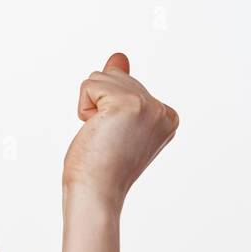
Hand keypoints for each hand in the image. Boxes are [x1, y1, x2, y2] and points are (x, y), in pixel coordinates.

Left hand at [62, 52, 177, 210]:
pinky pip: (89, 85)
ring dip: (90, 107)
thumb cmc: (101, 166)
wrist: (96, 194)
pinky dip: (83, 108)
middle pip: (115, 77)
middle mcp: (162, 110)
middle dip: (100, 105)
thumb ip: (120, 88)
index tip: (117, 140)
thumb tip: (118, 57)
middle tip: (106, 140)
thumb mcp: (114, 122)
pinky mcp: (126, 104)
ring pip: (102, 78)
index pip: (126, 85)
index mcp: (167, 116)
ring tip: (101, 137)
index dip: (110, 111)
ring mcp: (147, 106)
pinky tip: (95, 131)